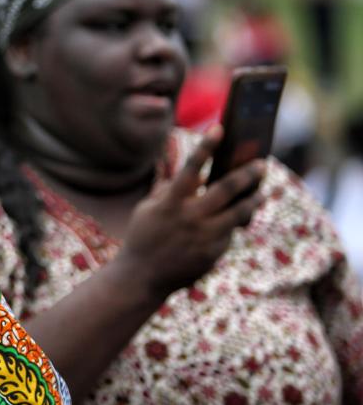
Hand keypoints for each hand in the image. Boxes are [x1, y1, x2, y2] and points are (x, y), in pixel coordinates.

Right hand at [116, 126, 265, 298]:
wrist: (142, 276)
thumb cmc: (143, 236)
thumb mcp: (147, 209)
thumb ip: (168, 191)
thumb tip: (191, 175)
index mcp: (170, 202)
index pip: (191, 167)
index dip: (206, 146)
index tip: (220, 128)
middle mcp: (189, 217)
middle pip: (226, 189)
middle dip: (246, 174)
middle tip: (261, 164)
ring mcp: (203, 236)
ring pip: (238, 212)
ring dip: (253, 199)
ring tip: (262, 191)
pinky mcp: (213, 253)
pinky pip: (228, 234)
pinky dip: (232, 226)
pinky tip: (234, 222)